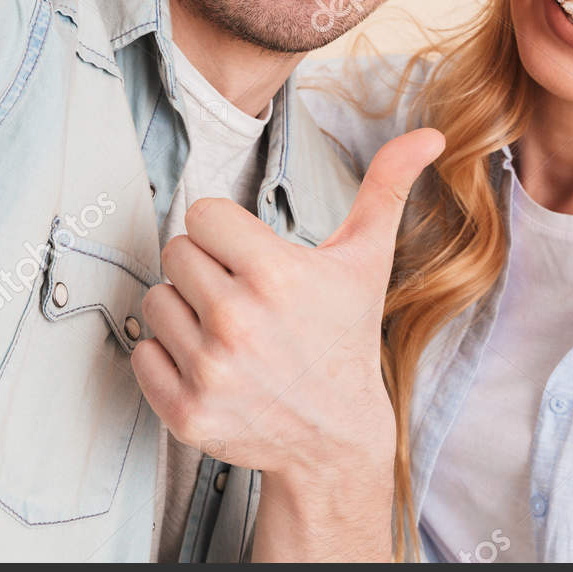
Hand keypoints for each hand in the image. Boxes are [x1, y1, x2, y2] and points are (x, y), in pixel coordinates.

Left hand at [131, 128, 443, 480]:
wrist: (335, 436)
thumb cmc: (345, 337)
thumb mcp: (367, 259)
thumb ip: (387, 187)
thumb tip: (431, 134)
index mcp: (275, 274)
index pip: (201, 214)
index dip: (225, 232)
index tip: (249, 256)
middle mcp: (237, 321)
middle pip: (175, 253)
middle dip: (205, 269)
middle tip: (242, 296)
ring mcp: (210, 370)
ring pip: (155, 301)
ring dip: (183, 312)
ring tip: (226, 331)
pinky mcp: (187, 411)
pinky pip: (141, 354)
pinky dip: (166, 358)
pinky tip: (209, 363)